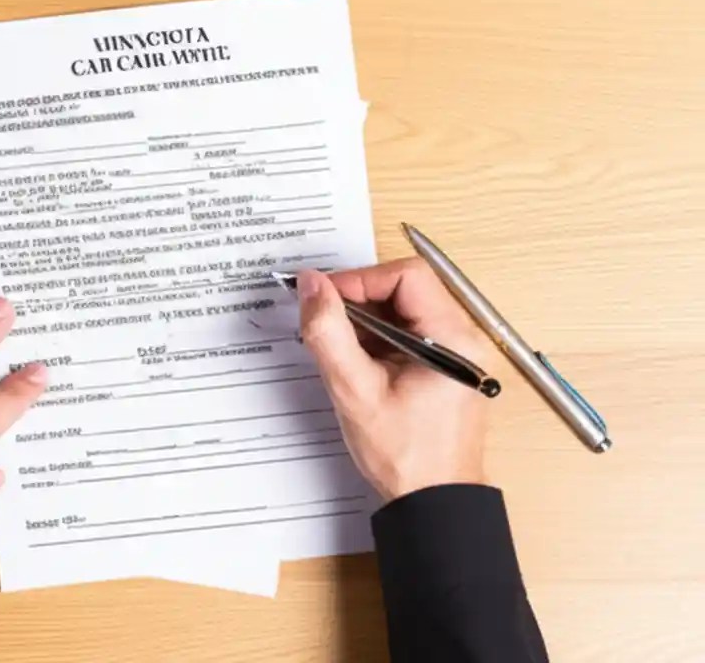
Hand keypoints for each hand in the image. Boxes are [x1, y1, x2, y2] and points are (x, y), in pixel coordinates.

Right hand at [295, 259, 493, 501]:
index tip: (324, 297)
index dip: (359, 279)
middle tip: (325, 320)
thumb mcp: (355, 391)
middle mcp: (464, 338)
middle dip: (359, 299)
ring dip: (366, 320)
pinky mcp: (445, 364)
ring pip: (404, 309)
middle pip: (406, 288)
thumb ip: (329, 332)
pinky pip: (409, 332)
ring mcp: (457, 351)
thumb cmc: (405, 456)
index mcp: (453, 338)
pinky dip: (377, 338)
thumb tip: (311, 285)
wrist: (433, 500)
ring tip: (340, 350)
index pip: (406, 276)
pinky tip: (357, 363)